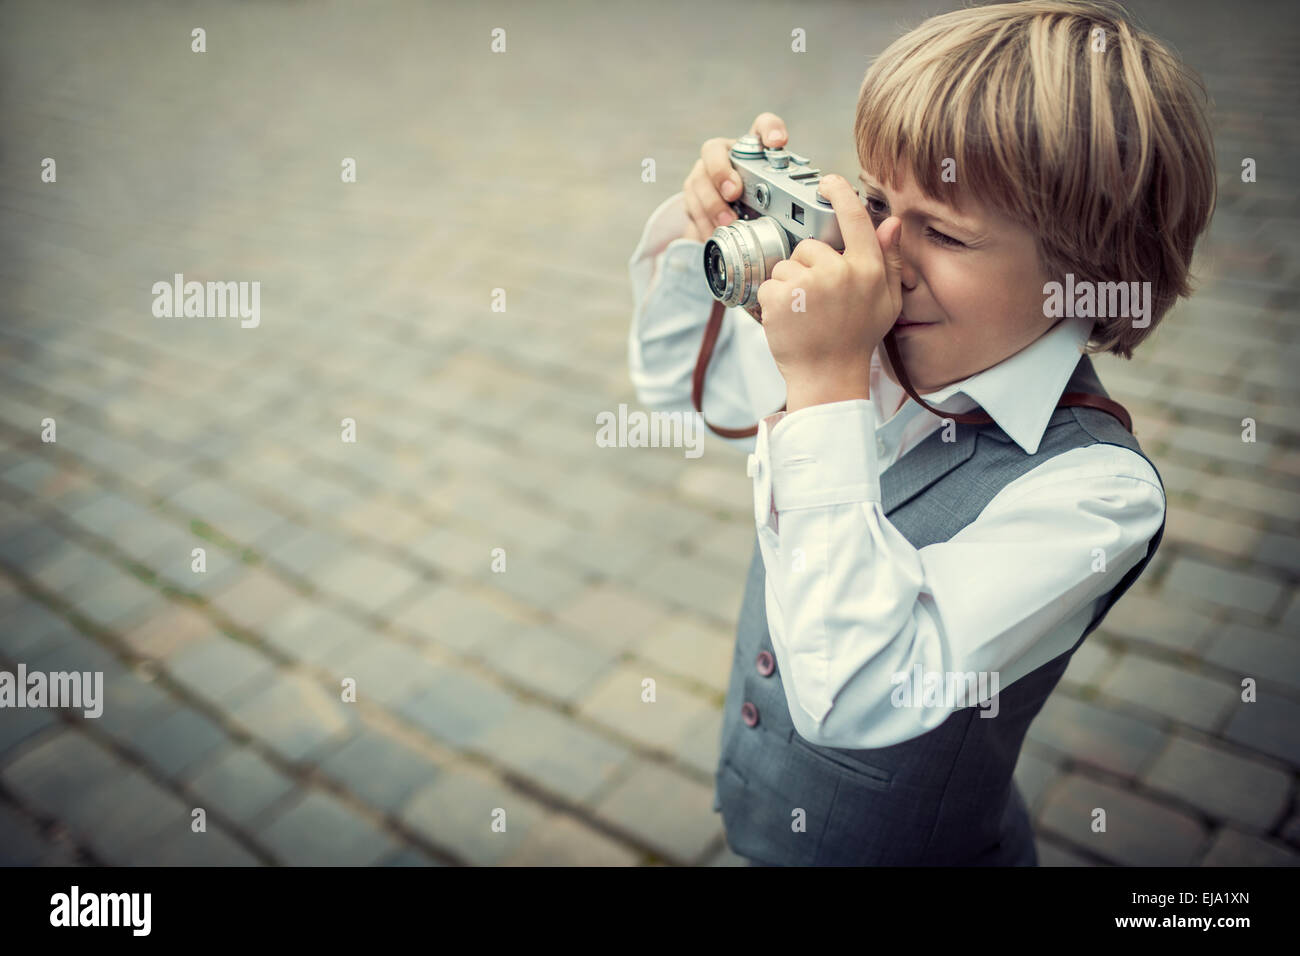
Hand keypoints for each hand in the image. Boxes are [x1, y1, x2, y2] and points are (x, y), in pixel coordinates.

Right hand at [680, 112, 788, 242]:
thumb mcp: (777, 197)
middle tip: (734, 192)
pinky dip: (702, 221)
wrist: (730, 213)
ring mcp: (703, 172)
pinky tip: (713, 233)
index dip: (770, 129)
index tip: (778, 142)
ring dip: (712, 202)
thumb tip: (812, 212)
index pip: (763, 125)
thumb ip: (788, 194)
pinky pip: (690, 204)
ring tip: (727, 221)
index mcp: (752, 148)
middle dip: (722, 172)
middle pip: (713, 150)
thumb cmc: (759, 201)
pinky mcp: (692, 194)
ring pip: (698, 180)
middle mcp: (724, 154)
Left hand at [755, 174, 904, 411]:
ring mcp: (808, 284)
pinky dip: (772, 302)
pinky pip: (769, 284)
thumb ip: (889, 260)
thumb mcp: (886, 301)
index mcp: (867, 269)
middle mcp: (840, 272)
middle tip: (817, 299)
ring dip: (788, 286)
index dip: (841, 193)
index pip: (855, 219)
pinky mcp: (782, 297)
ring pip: (786, 266)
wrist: (828, 377)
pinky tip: (789, 320)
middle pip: (810, 247)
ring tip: (803, 313)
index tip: (829, 183)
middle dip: (807, 267)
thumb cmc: (857, 339)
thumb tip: (891, 222)